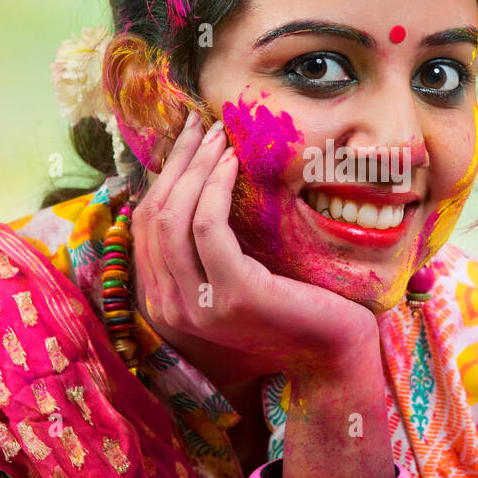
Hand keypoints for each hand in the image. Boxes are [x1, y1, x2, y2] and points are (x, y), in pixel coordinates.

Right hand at [132, 109, 379, 379]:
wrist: (333, 353)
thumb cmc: (291, 309)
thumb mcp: (238, 275)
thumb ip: (208, 247)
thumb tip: (195, 181)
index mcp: (164, 302)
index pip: (144, 226)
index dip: (161, 176)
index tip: (185, 139)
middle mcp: (169, 309)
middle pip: (154, 216)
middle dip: (176, 162)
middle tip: (199, 124)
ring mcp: (197, 306)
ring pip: (175, 218)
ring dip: (195, 167)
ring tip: (218, 137)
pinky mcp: (231, 296)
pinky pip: (207, 228)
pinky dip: (215, 189)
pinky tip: (234, 163)